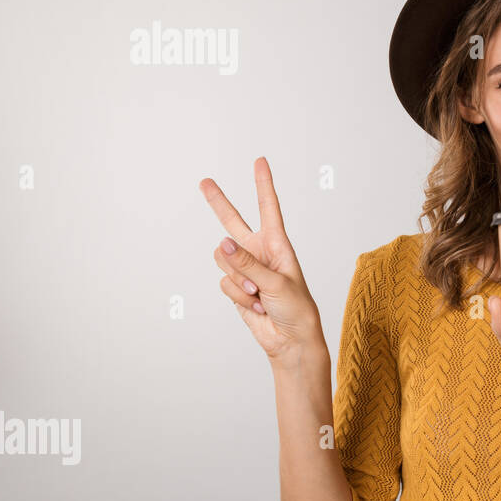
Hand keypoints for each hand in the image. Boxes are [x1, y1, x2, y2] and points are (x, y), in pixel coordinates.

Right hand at [199, 157, 325, 363]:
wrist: (290, 339)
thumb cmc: (296, 308)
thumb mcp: (277, 283)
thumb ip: (248, 264)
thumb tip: (222, 243)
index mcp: (278, 244)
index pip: (269, 208)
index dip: (263, 184)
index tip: (260, 161)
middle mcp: (259, 252)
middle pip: (233, 222)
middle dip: (218, 203)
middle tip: (204, 181)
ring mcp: (245, 269)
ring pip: (223, 261)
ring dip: (238, 281)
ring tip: (259, 295)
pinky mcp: (235, 287)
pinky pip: (224, 284)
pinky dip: (238, 297)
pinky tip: (255, 306)